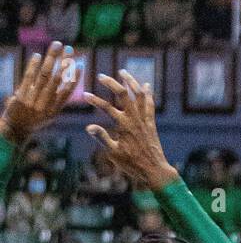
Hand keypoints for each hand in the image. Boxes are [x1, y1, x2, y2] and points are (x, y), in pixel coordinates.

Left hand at [0, 41, 78, 144]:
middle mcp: (46, 105)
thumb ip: (56, 100)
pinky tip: (37, 55)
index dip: (74, 76)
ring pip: (44, 76)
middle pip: (57, 79)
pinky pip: (28, 78)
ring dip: (51, 59)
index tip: (80, 64)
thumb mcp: (49, 115)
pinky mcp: (21, 97)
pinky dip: (33, 66)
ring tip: (56, 46)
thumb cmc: (33, 120)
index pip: (67, 90)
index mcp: (55, 110)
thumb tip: (65, 83)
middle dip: (64, 62)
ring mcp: (33, 101)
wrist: (15, 130)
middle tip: (69, 48)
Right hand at [83, 70, 177, 189]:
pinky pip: (149, 104)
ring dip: (131, 82)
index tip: (84, 95)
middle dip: (112, 83)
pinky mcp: (151, 123)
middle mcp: (135, 119)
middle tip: (101, 76)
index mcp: (124, 126)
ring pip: (139, 95)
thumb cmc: (132, 164)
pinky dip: (147, 94)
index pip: (106, 107)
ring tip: (123, 72)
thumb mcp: (113, 153)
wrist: (154, 170)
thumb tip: (88, 127)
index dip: (94, 100)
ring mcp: (144, 120)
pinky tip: (145, 85)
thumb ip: (102, 138)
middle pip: (123, 95)